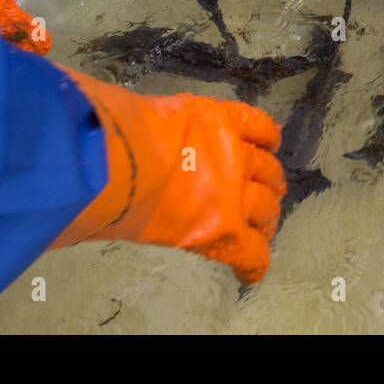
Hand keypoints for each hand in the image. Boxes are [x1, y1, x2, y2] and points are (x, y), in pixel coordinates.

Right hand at [51, 68, 285, 285]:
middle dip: (268, 181)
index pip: (254, 124)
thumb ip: (155, 123)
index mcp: (215, 119)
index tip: (269, 143)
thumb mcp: (144, 110)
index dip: (265, 137)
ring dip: (266, 218)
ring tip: (264, 227)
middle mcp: (232, 152)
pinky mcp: (224, 228)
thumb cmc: (115, 131)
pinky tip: (251, 272)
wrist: (115, 160)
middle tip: (269, 191)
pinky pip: (251, 251)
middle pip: (266, 169)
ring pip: (265, 208)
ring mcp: (233, 192)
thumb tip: (130, 129)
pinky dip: (253, 263)